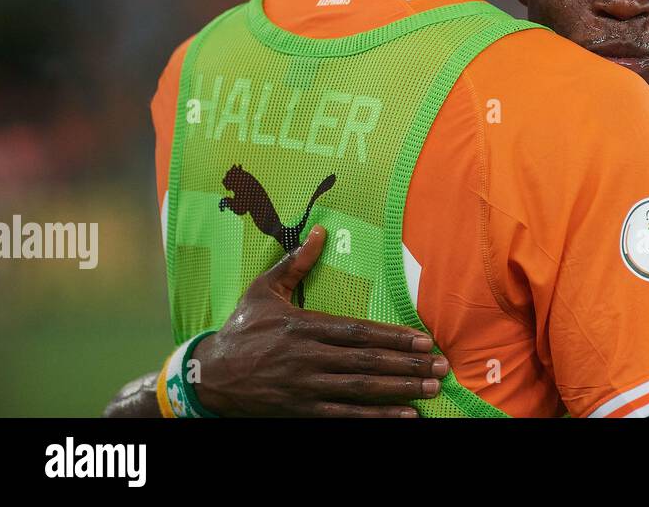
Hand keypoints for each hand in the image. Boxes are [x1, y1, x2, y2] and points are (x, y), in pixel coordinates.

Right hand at [191, 226, 447, 416]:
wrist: (207, 374)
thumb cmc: (241, 328)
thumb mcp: (263, 290)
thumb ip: (295, 264)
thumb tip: (320, 231)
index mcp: (304, 327)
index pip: (357, 333)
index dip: (392, 337)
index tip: (424, 341)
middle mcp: (308, 358)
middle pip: (366, 362)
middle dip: (407, 366)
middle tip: (440, 368)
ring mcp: (305, 387)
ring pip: (360, 389)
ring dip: (398, 391)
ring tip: (430, 390)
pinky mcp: (300, 409)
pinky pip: (344, 414)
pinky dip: (375, 417)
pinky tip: (402, 416)